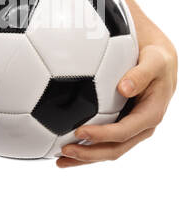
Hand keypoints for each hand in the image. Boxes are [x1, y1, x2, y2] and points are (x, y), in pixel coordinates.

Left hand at [56, 30, 177, 166]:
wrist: (160, 64)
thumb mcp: (155, 62)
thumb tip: (123, 88)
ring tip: (59, 160)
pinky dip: (85, 148)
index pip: (124, 132)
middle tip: (63, 151)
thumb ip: (141, 74)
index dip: (102, 135)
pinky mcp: (121, 126)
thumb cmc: (157, 60)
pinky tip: (64, 149)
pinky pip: (103, 142)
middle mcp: (140, 128)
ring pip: (107, 151)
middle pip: (114, 149)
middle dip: (89, 154)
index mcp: (150, 116)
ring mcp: (131, 130)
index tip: (78, 131)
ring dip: (84, 157)